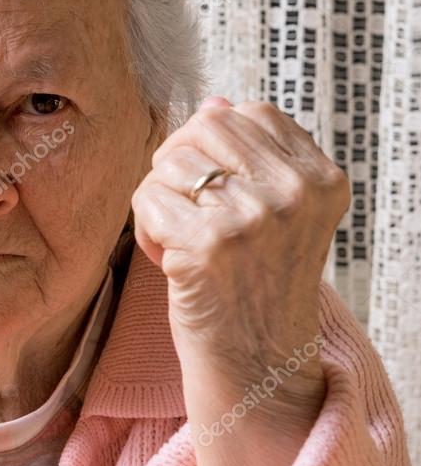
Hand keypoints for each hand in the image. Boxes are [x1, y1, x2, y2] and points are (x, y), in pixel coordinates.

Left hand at [131, 96, 350, 431]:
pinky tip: (170, 261)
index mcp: (319, 179)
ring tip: (183, 241)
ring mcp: (252, 216)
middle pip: (203, 127)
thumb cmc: (256, 287)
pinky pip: (146, 198)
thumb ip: (252, 157)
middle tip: (188, 211)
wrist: (255, 364)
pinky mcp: (207, 243)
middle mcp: (294, 193)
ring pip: (169, 162)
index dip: (215, 146)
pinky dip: (145, 229)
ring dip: (160, 200)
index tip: (219, 191)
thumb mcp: (275, 215)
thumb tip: (215, 101)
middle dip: (180, 165)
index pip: (249, 113)